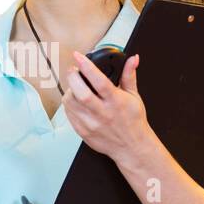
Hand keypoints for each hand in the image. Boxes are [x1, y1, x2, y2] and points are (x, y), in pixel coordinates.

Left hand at [63, 51, 152, 165]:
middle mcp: (103, 113)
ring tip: (74, 87)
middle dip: (72, 77)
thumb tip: (133, 59)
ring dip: (69, 91)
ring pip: (70, 104)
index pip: (99, 81)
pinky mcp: (83, 132)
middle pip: (81, 93)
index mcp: (116, 102)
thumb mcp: (134, 96)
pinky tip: (75, 101)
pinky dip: (69, 105)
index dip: (87, 67)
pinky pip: (69, 115)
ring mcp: (91, 124)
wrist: (131, 147)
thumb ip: (129, 76)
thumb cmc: (133, 122)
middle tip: (73, 70)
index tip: (78, 56)